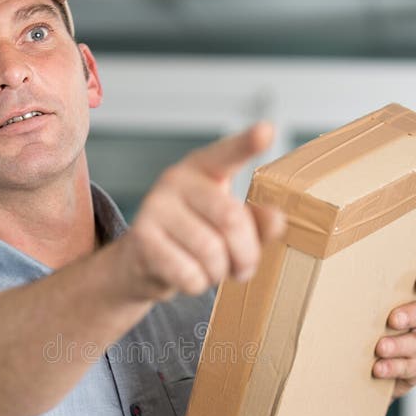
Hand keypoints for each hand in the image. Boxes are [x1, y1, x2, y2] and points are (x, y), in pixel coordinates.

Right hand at [119, 124, 284, 301]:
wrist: (139, 263)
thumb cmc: (193, 239)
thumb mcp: (228, 227)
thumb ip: (256, 222)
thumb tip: (277, 219)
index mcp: (203, 168)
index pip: (227, 154)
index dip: (247, 143)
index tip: (266, 132)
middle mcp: (175, 180)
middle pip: (231, 219)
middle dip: (246, 254)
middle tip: (244, 269)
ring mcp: (154, 207)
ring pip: (210, 251)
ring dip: (219, 273)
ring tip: (214, 272)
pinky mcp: (142, 239)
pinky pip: (187, 272)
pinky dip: (197, 284)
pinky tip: (190, 277)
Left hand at [373, 268, 415, 398]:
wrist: (368, 371)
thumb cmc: (366, 333)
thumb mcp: (365, 313)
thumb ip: (363, 301)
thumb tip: (333, 286)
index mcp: (413, 300)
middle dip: (410, 316)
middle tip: (393, 319)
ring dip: (398, 346)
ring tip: (380, 348)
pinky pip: (412, 368)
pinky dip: (394, 367)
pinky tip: (379, 368)